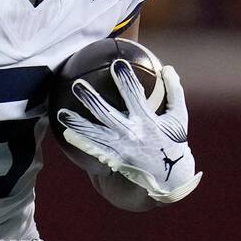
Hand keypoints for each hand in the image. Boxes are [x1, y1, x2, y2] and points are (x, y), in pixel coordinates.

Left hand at [57, 57, 201, 204]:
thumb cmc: (174, 142)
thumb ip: (174, 90)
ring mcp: (120, 148)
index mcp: (147, 120)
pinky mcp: (115, 159)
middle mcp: (131, 133)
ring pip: (94, 133)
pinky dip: (80, 142)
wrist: (171, 178)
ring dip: (77, 122)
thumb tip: (167, 67)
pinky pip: (94, 149)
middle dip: (91, 98)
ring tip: (61, 112)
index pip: (134, 94)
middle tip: (77, 84)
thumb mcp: (179, 116)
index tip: (116, 63)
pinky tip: (66, 134)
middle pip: (106, 113)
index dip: (125, 78)